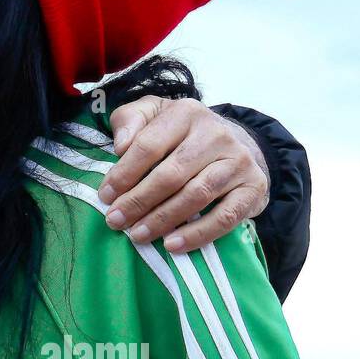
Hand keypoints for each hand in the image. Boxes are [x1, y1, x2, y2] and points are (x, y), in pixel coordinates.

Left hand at [97, 96, 269, 253]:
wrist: (234, 142)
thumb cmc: (180, 133)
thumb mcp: (151, 114)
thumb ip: (130, 120)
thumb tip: (121, 145)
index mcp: (186, 113)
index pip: (149, 145)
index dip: (124, 174)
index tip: (105, 196)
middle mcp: (216, 134)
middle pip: (171, 174)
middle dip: (139, 201)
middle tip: (116, 221)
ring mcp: (238, 161)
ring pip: (196, 195)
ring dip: (163, 220)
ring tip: (137, 235)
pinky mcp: (253, 187)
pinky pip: (225, 217)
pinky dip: (198, 234)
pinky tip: (173, 245)